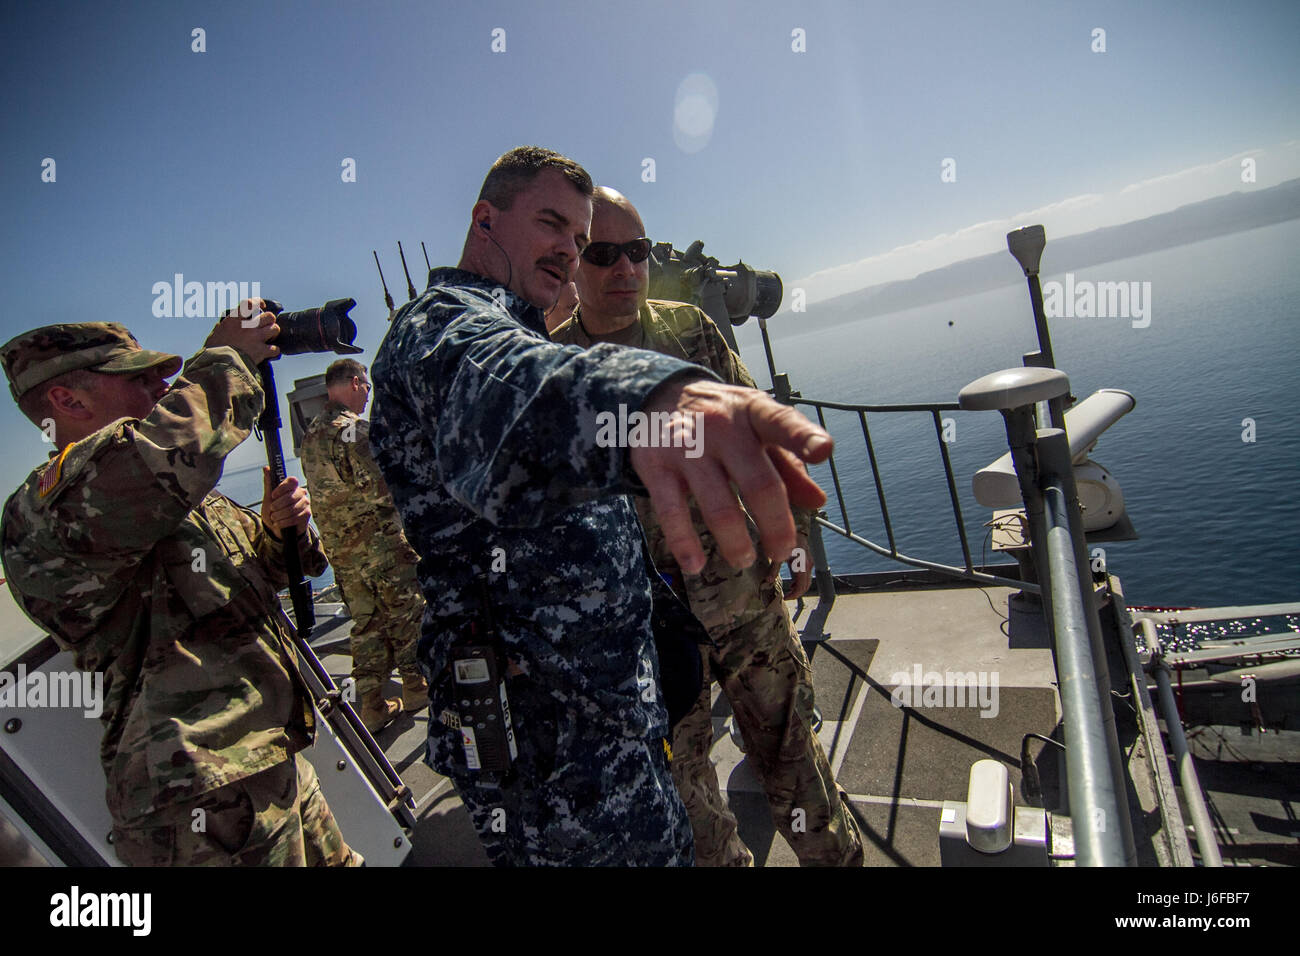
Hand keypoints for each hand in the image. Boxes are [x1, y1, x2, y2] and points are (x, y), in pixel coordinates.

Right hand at [205, 298, 279, 364]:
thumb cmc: (213, 351)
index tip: (262, 306)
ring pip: (275, 329)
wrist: (218, 365)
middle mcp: (247, 326)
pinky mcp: (261, 351)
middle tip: (266, 327)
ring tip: (269, 339)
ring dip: (273, 334)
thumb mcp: (214, 334)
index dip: (258, 302)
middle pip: (269, 316)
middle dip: (270, 321)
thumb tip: (220, 326)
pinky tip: (269, 354)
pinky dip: (274, 351)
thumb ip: (220, 328)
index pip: (249, 303)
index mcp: (234, 320)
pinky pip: (275, 349)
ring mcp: (255, 338)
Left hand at [261, 467, 310, 538]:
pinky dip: (284, 522)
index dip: (282, 488)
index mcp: (292, 486)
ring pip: (292, 509)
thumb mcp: (268, 498)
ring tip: (274, 518)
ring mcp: (305, 503)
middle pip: (291, 496)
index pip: (292, 481)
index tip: (273, 496)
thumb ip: (268, 483)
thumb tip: (266, 467)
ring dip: (279, 515)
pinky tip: (278, 523)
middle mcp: (301, 493)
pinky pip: (295, 517)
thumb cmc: (273, 511)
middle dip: (278, 505)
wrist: (278, 529)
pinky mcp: (307, 514)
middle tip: (272, 509)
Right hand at [629, 378, 831, 575]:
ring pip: (719, 508)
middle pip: (758, 484)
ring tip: (744, 559)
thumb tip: (818, 501)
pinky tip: (696, 565)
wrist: (656, 396)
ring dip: (736, 543)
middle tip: (781, 551)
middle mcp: (721, 426)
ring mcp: (685, 446)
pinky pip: (671, 512)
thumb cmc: (722, 419)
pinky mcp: (654, 466)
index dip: (803, 437)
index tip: (823, 451)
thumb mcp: (756, 429)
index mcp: (753, 412)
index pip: (782, 423)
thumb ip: (788, 463)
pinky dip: (685, 544)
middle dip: (776, 526)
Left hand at [767, 531, 811, 599]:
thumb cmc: (786, 541)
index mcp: (802, 565)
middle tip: (786, 597)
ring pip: (807, 582)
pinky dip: (800, 582)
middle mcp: (808, 565)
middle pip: (806, 586)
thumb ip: (774, 569)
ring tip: (788, 591)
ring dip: (798, 588)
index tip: (786, 598)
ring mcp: (810, 564)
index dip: (794, 595)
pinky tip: (792, 584)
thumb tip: (768, 581)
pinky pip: (806, 576)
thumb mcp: (778, 555)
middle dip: (796, 594)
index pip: (801, 586)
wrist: (796, 528)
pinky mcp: (808, 562)